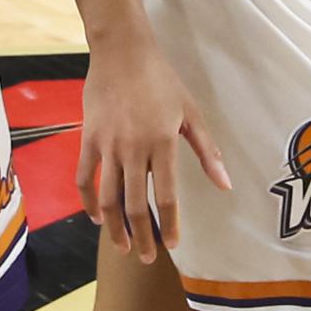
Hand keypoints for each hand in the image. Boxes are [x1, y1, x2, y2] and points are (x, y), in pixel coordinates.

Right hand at [75, 36, 228, 262]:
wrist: (122, 52)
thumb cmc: (162, 80)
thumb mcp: (192, 113)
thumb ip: (208, 151)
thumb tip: (224, 185)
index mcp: (163, 143)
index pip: (166, 196)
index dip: (170, 225)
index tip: (173, 245)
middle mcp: (134, 149)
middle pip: (135, 205)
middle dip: (142, 236)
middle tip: (145, 258)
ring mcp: (108, 145)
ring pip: (109, 197)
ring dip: (115, 227)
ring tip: (122, 247)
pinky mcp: (88, 139)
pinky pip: (85, 178)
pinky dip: (89, 201)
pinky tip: (97, 217)